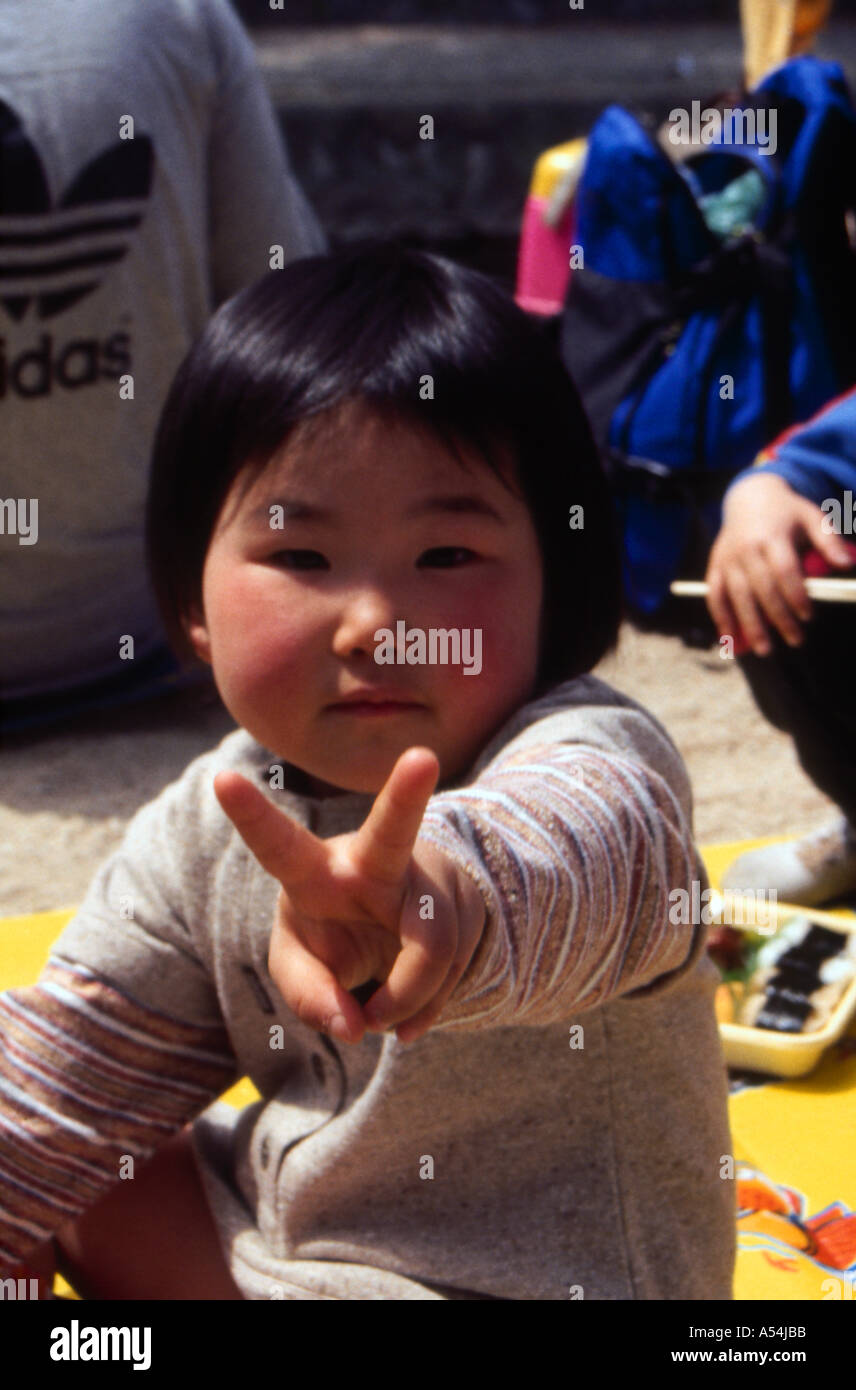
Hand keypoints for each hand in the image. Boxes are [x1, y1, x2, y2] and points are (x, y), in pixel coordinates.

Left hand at [214, 748, 485, 1044]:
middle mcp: (375, 861)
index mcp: (316, 870)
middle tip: (421, 758)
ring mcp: (427, 878)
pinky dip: (426, 1010)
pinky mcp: (465, 904)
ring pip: (430, 946)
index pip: (279, 844)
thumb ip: (309, 995)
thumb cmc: (331, 937)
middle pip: (393, 830)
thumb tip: (352, 1025)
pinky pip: (453, 970)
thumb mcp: (302, 965)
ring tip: (382, 1023)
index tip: (221, 779)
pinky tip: (409, 1018)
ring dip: (404, 1002)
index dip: (250, 816)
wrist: (395, 937)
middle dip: (406, 794)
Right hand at [705, 472, 853, 653]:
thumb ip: (829, 540)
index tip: (808, 616)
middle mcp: (746, 548)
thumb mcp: (811, 517)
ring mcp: (727, 558)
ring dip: (749, 625)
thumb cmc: (787, 513)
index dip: (796, 595)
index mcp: (771, 535)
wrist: (748, 498)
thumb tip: (847, 563)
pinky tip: (730, 640)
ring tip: (764, 650)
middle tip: (796, 640)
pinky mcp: (714, 566)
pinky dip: (721, 619)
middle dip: (778, 617)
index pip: (784, 570)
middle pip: (762, 588)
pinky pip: (714, 596)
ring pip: (737, 596)